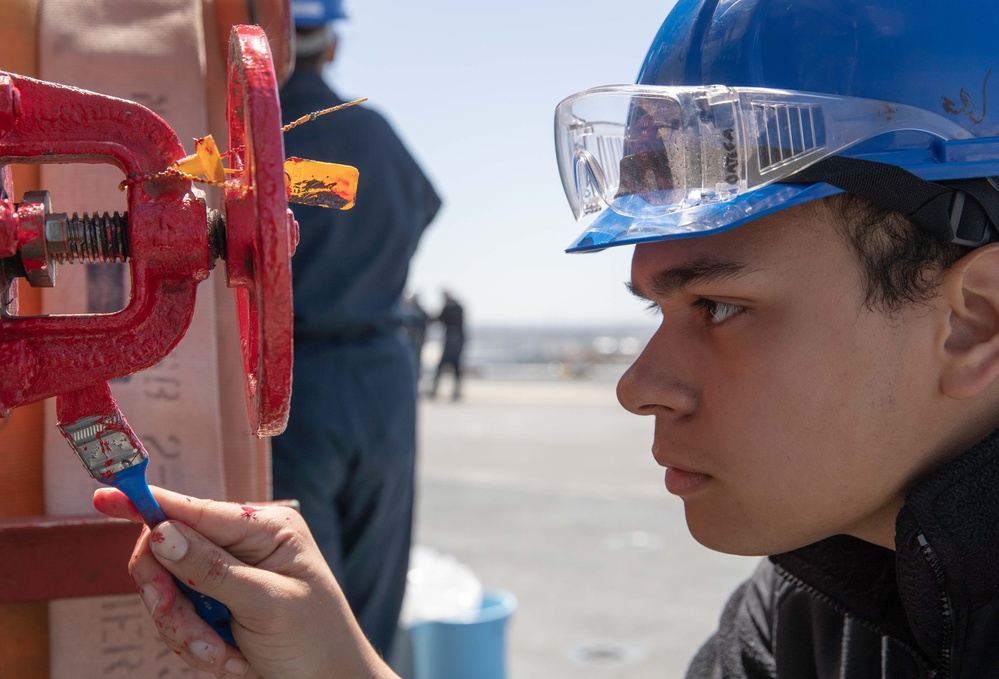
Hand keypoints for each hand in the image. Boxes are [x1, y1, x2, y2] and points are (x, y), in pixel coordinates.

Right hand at [94, 486, 396, 678]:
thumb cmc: (314, 639)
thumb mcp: (267, 603)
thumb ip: (212, 569)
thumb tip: (161, 533)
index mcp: (264, 529)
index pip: (195, 509)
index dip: (148, 504)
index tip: (106, 495)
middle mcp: (242, 545)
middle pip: (167, 552)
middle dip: (170, 599)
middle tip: (190, 634)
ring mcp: (225, 577)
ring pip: (167, 594)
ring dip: (188, 633)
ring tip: (226, 658)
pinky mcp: (214, 609)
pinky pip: (177, 622)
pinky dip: (196, 648)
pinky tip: (232, 662)